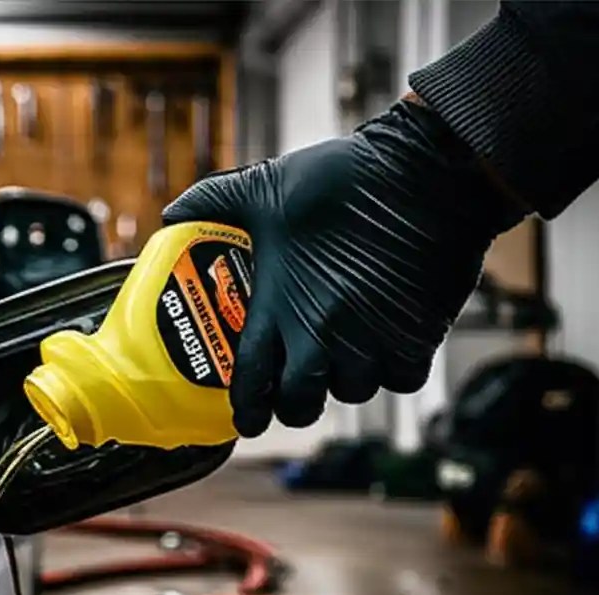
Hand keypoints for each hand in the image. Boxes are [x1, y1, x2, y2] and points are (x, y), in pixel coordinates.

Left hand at [164, 100, 523, 436]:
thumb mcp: (265, 187)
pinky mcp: (418, 336)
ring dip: (345, 379)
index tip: (245, 418)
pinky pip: (402, 378)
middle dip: (294, 403)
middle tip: (293, 388)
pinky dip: (393, 368)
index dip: (246, 410)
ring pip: (354, 392)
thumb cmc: (343, 181)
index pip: (252, 382)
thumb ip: (215, 201)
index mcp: (280, 306)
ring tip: (341, 350)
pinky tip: (384, 340)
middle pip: (302, 404)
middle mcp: (324, 333)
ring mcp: (373, 340)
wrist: (426, 172)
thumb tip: (172, 214)